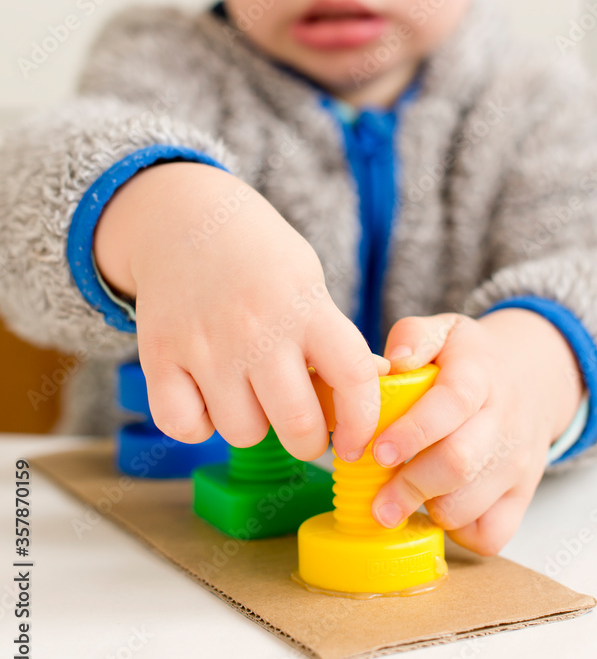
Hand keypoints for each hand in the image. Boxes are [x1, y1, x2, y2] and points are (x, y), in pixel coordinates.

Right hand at [93, 161, 382, 460]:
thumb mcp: (307, 281)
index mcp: (305, 306)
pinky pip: (183, 426)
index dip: (363, 421)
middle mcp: (257, 328)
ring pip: (242, 433)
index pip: (354, 376)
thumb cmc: (256, 256)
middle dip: (308, 441)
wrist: (182, 217)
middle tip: (302, 428)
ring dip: (251, 425)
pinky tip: (205, 396)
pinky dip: (196, 424)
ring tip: (247, 392)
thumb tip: (376, 381)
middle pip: (297, 423)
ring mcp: (205, 344)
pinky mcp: (159, 355)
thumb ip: (335, 336)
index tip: (357, 441)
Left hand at [370, 309, 584, 554]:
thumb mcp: (445, 329)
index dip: (412, 432)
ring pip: (469, 505)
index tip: (377, 451)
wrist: (534, 376)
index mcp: (479, 375)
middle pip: (458, 463)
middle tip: (376, 501)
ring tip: (402, 499)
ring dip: (428, 510)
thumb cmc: (473, 358)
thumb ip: (413, 337)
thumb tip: (393, 362)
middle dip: (409, 486)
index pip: (451, 404)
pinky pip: (491, 535)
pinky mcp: (523, 495)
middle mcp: (504, 421)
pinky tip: (438, 509)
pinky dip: (459, 534)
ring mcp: (517, 462)